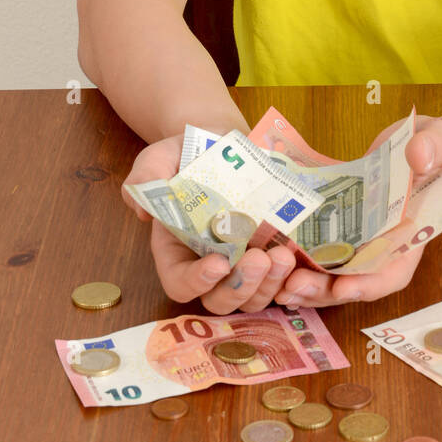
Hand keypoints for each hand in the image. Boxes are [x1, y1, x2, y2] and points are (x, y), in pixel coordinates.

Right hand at [121, 133, 296, 314]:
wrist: (224, 142)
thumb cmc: (186, 155)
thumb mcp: (158, 159)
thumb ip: (144, 178)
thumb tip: (142, 209)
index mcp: (175, 251)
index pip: (180, 284)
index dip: (196, 281)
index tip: (218, 263)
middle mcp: (208, 265)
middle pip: (220, 300)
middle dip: (240, 287)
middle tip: (259, 259)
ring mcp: (241, 264)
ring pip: (252, 297)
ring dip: (268, 284)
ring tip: (283, 256)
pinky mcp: (269, 253)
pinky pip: (279, 280)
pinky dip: (289, 277)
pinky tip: (298, 256)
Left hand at [274, 112, 441, 309]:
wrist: (421, 142)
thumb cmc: (438, 145)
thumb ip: (435, 147)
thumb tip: (419, 157)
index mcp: (413, 234)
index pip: (394, 272)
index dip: (368, 285)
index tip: (343, 289)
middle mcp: (385, 246)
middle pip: (355, 281)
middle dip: (324, 290)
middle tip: (293, 286)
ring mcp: (361, 239)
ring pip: (332, 274)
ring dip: (306, 284)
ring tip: (278, 286)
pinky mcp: (341, 226)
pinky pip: (318, 250)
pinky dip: (298, 260)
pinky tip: (273, 260)